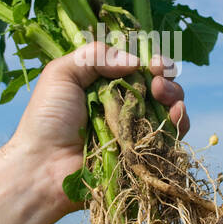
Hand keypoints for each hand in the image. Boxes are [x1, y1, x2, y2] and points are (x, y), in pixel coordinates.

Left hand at [7, 42, 188, 215]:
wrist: (43, 168)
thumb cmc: (46, 119)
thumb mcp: (62, 74)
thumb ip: (95, 56)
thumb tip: (135, 61)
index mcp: (104, 84)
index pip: (137, 66)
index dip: (150, 61)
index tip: (153, 63)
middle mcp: (122, 105)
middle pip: (157, 85)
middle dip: (165, 78)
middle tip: (158, 81)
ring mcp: (134, 130)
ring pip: (168, 108)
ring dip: (175, 96)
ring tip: (165, 96)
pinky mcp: (142, 154)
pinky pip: (169, 137)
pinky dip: (179, 123)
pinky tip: (176, 115)